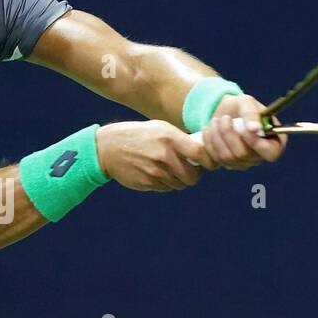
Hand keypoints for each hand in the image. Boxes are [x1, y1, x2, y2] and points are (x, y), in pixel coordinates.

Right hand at [96, 120, 215, 191]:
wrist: (108, 147)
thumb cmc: (139, 136)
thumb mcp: (160, 128)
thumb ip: (180, 139)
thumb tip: (203, 151)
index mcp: (170, 138)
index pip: (201, 153)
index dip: (209, 161)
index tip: (209, 163)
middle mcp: (164, 156)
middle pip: (192, 176)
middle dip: (194, 175)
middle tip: (190, 170)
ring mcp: (155, 171)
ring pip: (179, 184)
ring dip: (179, 180)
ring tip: (171, 170)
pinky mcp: (147, 183)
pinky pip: (165, 188)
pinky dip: (165, 183)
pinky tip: (156, 173)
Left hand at [198, 94, 287, 169]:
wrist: (224, 111)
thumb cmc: (240, 106)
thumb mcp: (247, 103)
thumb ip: (252, 114)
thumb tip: (254, 128)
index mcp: (273, 141)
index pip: (271, 154)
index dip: (257, 144)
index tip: (244, 130)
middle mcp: (259, 156)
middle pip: (244, 155)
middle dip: (229, 134)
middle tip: (223, 118)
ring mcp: (242, 163)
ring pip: (227, 158)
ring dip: (216, 137)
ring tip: (214, 121)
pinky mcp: (225, 164)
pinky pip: (214, 161)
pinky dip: (208, 144)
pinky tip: (207, 130)